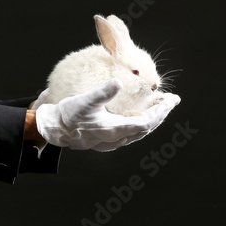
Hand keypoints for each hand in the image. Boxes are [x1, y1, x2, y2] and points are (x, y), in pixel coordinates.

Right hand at [34, 79, 179, 150]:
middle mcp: (116, 139)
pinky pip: (129, 134)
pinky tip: (139, 117)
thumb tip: (119, 83)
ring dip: (151, 120)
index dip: (161, 112)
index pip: (146, 122)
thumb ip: (102, 93)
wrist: (53, 129)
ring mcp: (111, 142)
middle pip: (146, 128)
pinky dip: (139, 124)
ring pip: (138, 132)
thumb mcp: (84, 101)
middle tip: (171, 101)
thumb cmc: (68, 115)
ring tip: (159, 107)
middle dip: (160, 114)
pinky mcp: (105, 141)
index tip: (172, 100)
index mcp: (114, 129)